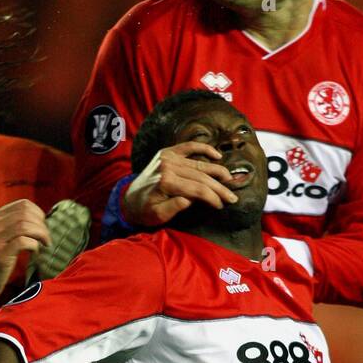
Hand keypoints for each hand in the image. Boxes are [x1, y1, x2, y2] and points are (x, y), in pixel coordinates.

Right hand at [0, 199, 50, 307]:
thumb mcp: (1, 238)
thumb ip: (14, 226)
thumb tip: (40, 220)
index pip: (22, 204)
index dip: (38, 214)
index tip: (42, 227)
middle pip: (25, 214)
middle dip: (41, 225)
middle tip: (46, 238)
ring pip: (25, 226)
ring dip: (41, 234)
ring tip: (45, 244)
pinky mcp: (0, 254)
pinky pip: (23, 242)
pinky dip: (34, 245)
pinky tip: (35, 252)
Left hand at [123, 141, 238, 226]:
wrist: (130, 200)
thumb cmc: (145, 211)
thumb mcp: (158, 216)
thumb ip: (173, 207)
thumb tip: (190, 200)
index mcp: (166, 182)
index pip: (197, 189)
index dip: (212, 197)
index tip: (222, 205)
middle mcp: (167, 167)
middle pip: (201, 176)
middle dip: (219, 187)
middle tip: (232, 197)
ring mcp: (167, 157)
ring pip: (199, 164)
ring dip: (217, 171)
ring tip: (230, 180)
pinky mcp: (167, 152)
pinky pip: (188, 147)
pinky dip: (204, 149)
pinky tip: (217, 155)